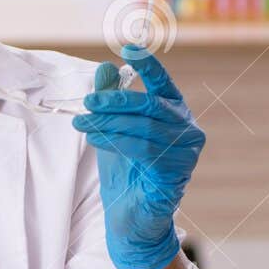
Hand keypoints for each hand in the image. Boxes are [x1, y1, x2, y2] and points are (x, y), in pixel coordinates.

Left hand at [72, 45, 204, 268]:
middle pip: (148, 104)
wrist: (131, 219)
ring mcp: (186, 151)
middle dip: (114, 101)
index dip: (148, 64)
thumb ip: (110, 100)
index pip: (163, 82)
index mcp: (174, 112)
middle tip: (87, 102)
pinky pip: (144, 150)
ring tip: (82, 124)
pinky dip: (116, 142)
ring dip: (108, 123)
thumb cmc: (126, 174)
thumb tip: (105, 68)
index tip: (128, 49)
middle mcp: (186, 128)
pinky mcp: (177, 171)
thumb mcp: (112, 131)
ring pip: (143, 127)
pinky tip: (97, 141)